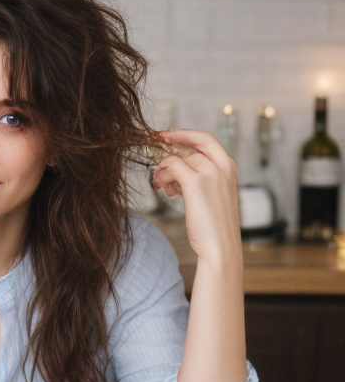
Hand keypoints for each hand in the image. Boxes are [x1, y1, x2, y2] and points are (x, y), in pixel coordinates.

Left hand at [151, 129, 240, 262]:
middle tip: (151, 151)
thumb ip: (200, 179)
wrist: (221, 247)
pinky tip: (164, 189)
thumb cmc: (214, 227)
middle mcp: (223, 166)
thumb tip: (175, 168)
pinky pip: (172, 166)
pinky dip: (163, 176)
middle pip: (188, 146)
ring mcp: (211, 172)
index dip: (184, 134)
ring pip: (177, 157)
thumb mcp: (212, 197)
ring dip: (163, 169)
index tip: (165, 136)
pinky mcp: (196, 183)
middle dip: (167, 147)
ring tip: (161, 185)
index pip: (206, 138)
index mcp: (229, 167)